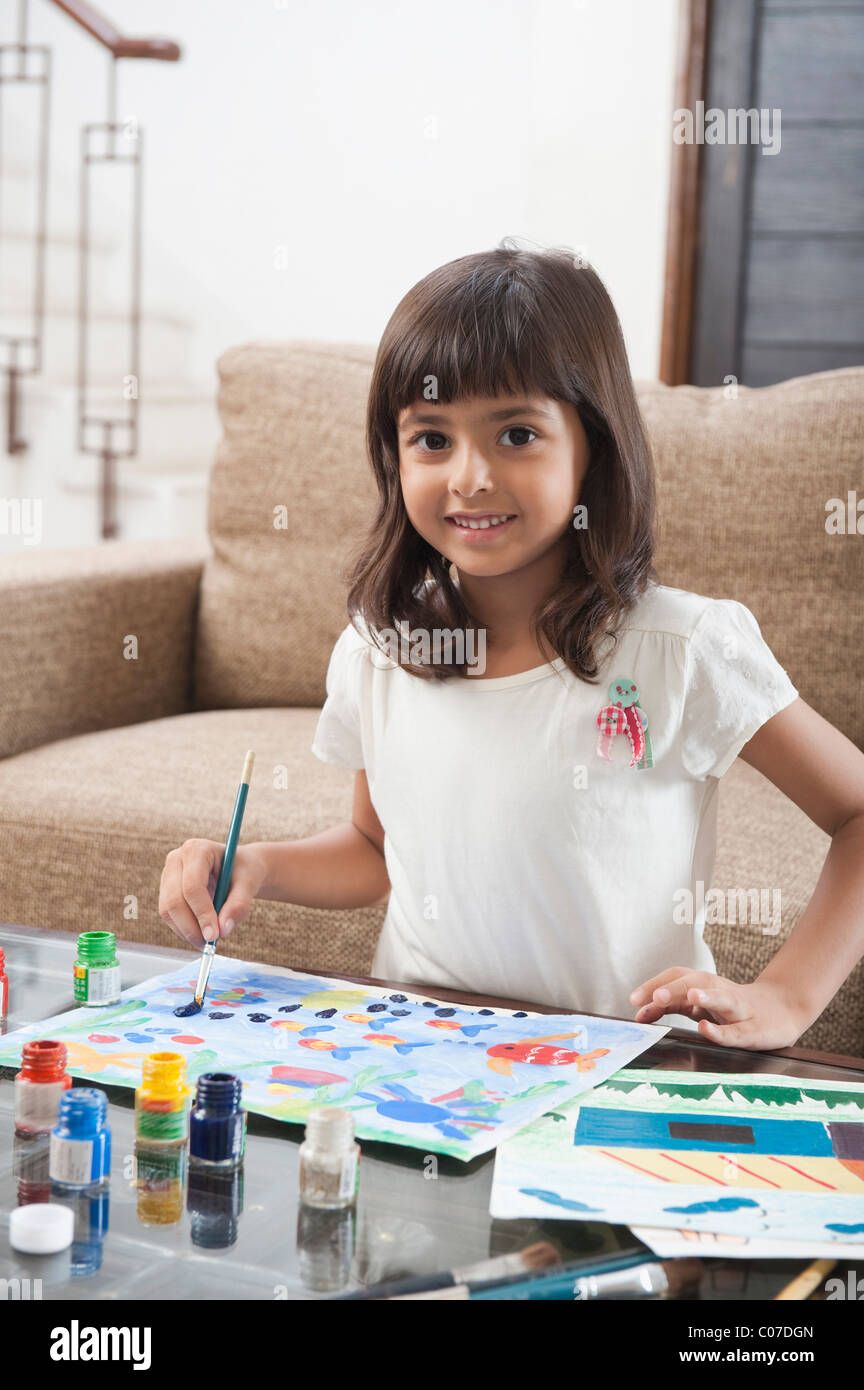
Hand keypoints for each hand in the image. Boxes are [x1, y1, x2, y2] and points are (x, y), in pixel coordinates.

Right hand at [158, 839, 268, 947]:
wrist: (239, 868)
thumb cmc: (244, 871)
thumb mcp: (249, 884)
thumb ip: (239, 905)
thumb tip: (223, 930)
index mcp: (198, 850)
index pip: (193, 886)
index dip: (202, 914)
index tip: (214, 936)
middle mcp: (177, 858)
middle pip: (175, 900)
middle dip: (191, 927)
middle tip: (209, 944)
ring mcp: (168, 874)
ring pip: (167, 910)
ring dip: (186, 931)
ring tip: (207, 941)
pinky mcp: (166, 889)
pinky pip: (168, 915)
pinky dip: (183, 929)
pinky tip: (200, 933)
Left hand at [629, 968, 808, 1048]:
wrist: (782, 1010)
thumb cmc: (733, 1009)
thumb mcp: (700, 1004)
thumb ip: (671, 1006)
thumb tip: (640, 1013)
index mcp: (704, 985)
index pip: (677, 976)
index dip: (654, 985)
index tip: (634, 1000)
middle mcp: (720, 992)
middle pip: (697, 981)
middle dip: (675, 988)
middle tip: (655, 997)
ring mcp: (739, 1009)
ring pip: (723, 998)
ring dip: (707, 995)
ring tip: (690, 995)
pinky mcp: (755, 1029)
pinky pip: (737, 1030)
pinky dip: (721, 1030)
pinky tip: (706, 1029)